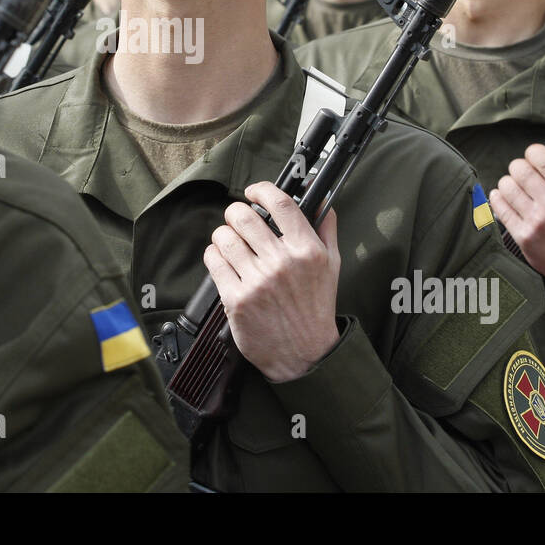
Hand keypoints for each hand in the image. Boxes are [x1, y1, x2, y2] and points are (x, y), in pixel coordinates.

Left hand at [202, 181, 341, 382]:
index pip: (280, 204)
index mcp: (307, 251)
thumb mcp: (331, 266)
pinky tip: (223, 261)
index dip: (262, 190)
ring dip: (223, 235)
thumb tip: (321, 199)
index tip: (254, 192)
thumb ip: (326, 229)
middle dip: (236, 213)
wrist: (305, 355)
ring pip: (224, 237)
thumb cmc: (316, 308)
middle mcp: (282, 263)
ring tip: (230, 243)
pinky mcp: (236, 299)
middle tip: (237, 220)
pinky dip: (214, 256)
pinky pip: (213, 261)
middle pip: (244, 216)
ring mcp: (258, 282)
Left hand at [489, 144, 544, 286]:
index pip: (542, 158)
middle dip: (519, 166)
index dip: (534, 152)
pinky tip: (502, 196)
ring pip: (506, 186)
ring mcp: (535, 220)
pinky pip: (500, 208)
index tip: (534, 155)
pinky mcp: (522, 235)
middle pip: (520, 169)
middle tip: (523, 171)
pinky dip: (497, 198)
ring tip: (514, 185)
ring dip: (508, 182)